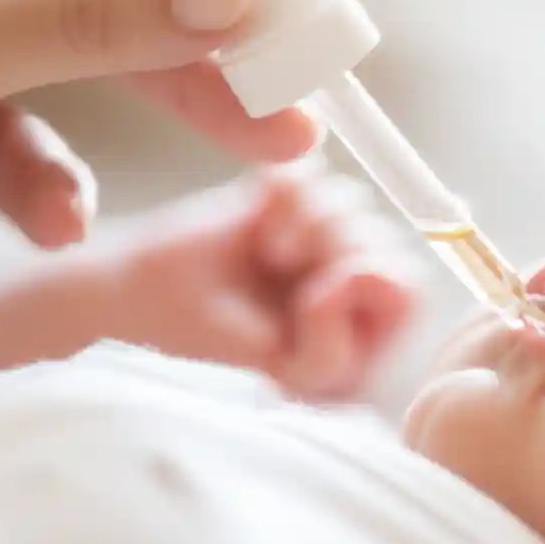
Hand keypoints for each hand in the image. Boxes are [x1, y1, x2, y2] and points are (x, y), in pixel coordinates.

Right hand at [109, 159, 419, 400]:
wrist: (139, 295)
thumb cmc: (211, 339)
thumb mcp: (280, 371)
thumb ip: (333, 351)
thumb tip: (359, 281)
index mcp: (361, 334)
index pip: (406, 293)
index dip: (364, 284)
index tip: (310, 297)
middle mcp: (351, 281)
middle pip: (386, 243)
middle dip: (333, 249)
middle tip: (284, 266)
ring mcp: (322, 232)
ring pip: (353, 203)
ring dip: (305, 221)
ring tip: (267, 250)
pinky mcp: (290, 192)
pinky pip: (313, 172)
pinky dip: (282, 190)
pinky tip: (256, 216)